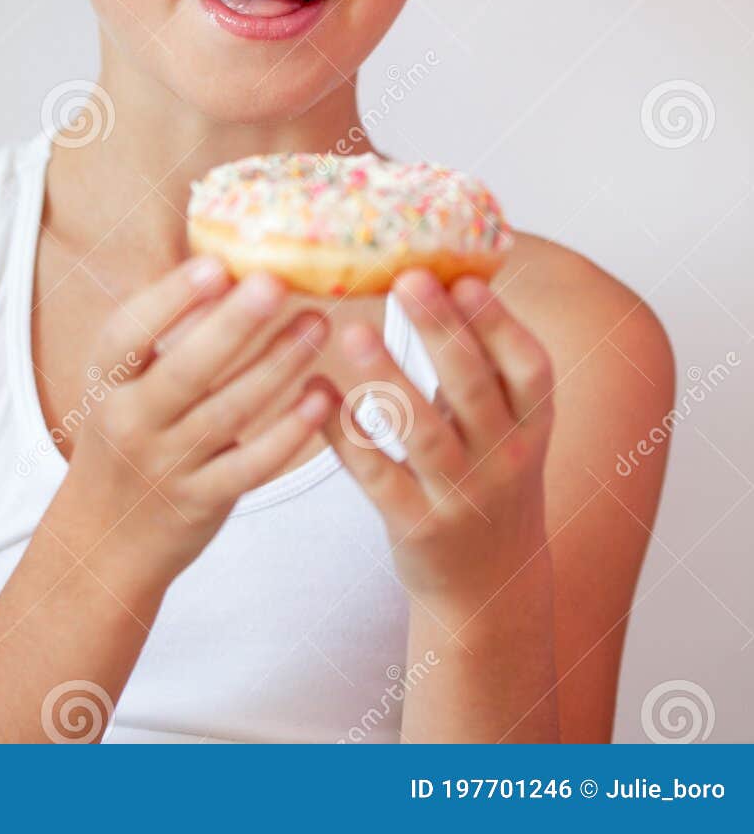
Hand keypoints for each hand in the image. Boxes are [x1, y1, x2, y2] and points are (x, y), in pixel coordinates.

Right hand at [58, 257, 330, 589]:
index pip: (128, 334)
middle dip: (234, 326)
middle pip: (186, 371)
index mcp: (107, 381)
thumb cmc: (126, 435)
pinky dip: (287, 432)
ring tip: (318, 325)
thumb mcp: (122, 384)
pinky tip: (320, 397)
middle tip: (277, 282)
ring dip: (278, 365)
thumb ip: (162, 333)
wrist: (102, 540)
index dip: (169, 299)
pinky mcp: (202, 501)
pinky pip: (251, 466)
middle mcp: (131, 422)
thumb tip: (223, 263)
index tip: (216, 266)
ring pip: (229, 412)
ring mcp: (166, 465)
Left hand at [310, 269, 554, 619]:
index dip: (500, 324)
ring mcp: (461, 496)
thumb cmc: (489, 475)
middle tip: (407, 279)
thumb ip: (486, 361)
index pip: (528, 368)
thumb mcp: (508, 423)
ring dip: (389, 379)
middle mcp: (504, 459)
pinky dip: (348, 435)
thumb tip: (456, 262)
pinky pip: (380, 478)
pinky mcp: (417, 527)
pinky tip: (319, 391)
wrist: (492, 587)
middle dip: (441, 331)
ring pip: (424, 434)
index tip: (467, 277)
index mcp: (532, 425)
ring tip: (354, 331)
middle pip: (473, 389)